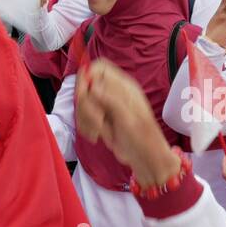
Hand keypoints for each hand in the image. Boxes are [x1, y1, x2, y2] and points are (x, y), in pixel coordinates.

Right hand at [74, 59, 177, 180]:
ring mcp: (105, 106)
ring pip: (81, 103)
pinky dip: (85, 127)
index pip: (99, 68)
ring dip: (86, 119)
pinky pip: (82, 116)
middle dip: (86, 106)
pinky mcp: (99, 119)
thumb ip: (111, 100)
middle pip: (86, 86)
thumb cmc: (143, 138)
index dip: (87, 77)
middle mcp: (112, 93)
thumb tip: (93, 86)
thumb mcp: (128, 118)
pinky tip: (96, 137)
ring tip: (99, 133)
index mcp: (124, 87)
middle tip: (99, 121)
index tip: (84, 95)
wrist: (144, 158)